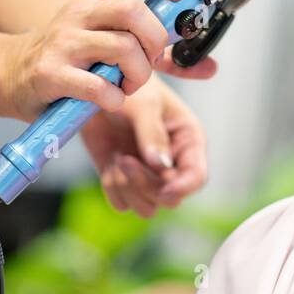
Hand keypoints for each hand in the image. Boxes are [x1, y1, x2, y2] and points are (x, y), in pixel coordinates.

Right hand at [1, 0, 195, 121]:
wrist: (11, 75)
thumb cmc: (68, 58)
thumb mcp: (108, 43)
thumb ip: (158, 53)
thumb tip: (208, 65)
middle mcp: (80, 14)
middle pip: (131, 8)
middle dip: (155, 38)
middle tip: (151, 58)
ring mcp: (64, 42)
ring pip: (121, 46)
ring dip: (138, 73)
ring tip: (130, 83)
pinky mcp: (52, 73)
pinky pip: (98, 85)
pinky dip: (115, 97)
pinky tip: (111, 99)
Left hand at [81, 71, 215, 217]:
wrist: (97, 87)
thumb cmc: (128, 88)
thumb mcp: (143, 104)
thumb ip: (153, 134)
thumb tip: (160, 165)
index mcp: (188, 141)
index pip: (196, 177)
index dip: (183, 188)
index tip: (163, 189)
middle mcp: (172, 162)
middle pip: (169, 198)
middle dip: (146, 184)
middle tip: (124, 159)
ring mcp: (148, 174)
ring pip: (147, 206)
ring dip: (129, 188)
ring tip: (117, 159)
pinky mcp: (123, 179)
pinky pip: (122, 203)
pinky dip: (113, 188)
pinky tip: (109, 162)